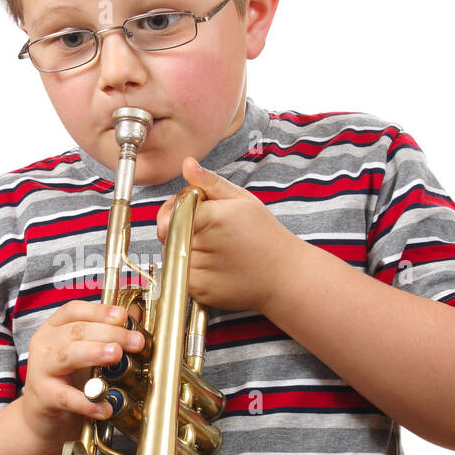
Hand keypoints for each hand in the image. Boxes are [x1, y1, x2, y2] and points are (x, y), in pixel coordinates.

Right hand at [19, 301, 145, 445]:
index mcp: (54, 327)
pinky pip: (67, 397)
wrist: (42, 414)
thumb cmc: (67, 378)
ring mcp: (42, 369)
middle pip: (76, 331)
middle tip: (134, 341)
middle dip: (109, 333)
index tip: (122, 316)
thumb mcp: (86, 350)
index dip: (99, 311)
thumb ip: (109, 332)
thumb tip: (136, 314)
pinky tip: (105, 407)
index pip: (74, 311)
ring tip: (116, 355)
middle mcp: (45, 344)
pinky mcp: (44, 396)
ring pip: (68, 355)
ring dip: (94, 353)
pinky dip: (88, 402)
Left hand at [155, 157, 298, 312]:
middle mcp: (202, 244)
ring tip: (215, 249)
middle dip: (181, 227)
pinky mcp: (199, 291)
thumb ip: (210, 182)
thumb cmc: (265, 235)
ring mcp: (199, 271)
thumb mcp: (243, 200)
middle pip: (169, 232)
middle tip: (211, 230)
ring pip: (172, 253)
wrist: (285, 277)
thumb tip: (186, 164)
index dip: (183, 207)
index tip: (201, 209)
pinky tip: (213, 265)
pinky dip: (189, 269)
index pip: (174, 209)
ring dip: (184, 248)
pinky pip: (179, 274)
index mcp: (212, 217)